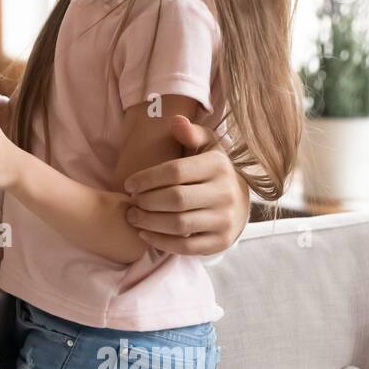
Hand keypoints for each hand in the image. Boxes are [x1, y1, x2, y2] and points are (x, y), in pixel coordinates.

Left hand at [123, 115, 249, 254]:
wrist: (240, 201)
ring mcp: (225, 219)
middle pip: (175, 199)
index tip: (128, 185)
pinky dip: (161, 242)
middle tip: (129, 204)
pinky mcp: (221, 242)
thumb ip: (191, 133)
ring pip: (179, 225)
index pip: (175, 172)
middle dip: (145, 202)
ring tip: (133, 217)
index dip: (146, 179)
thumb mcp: (206, 146)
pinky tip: (145, 234)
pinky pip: (186, 247)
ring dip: (149, 222)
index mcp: (218, 165)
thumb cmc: (212, 171)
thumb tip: (176, 121)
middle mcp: (225, 193)